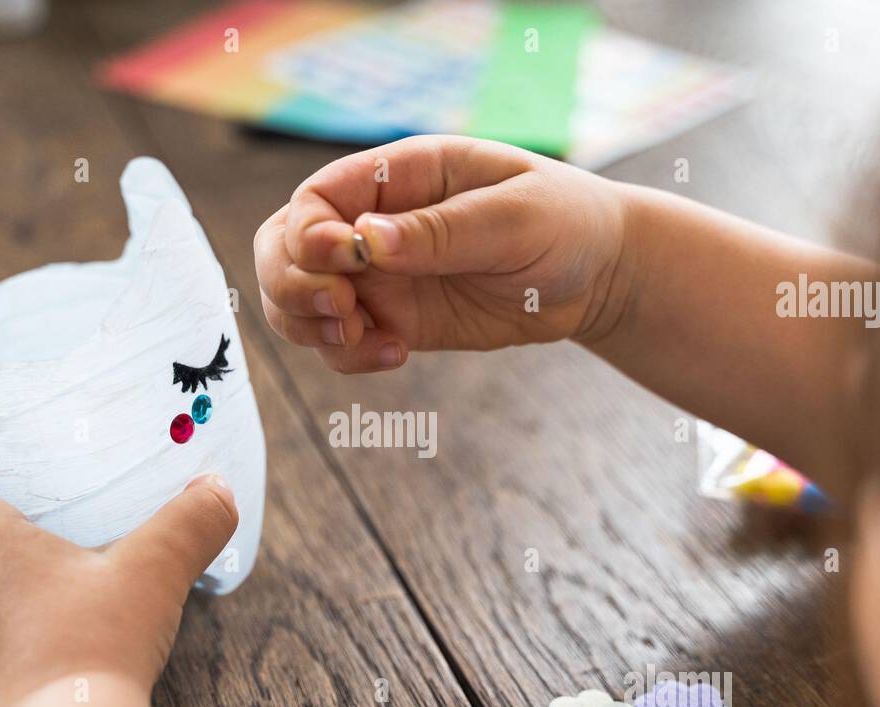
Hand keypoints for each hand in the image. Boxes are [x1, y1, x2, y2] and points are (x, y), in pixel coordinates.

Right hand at [254, 134, 630, 372]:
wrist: (596, 275)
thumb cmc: (564, 221)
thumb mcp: (514, 216)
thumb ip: (442, 229)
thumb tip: (366, 239)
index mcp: (398, 175)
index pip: (314, 200)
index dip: (309, 236)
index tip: (347, 266)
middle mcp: (374, 223)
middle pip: (282, 248)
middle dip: (293, 285)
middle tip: (345, 312)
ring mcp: (379, 275)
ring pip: (297, 300)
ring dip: (309, 327)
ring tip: (363, 339)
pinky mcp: (393, 319)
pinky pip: (339, 343)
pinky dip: (347, 357)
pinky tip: (396, 356)